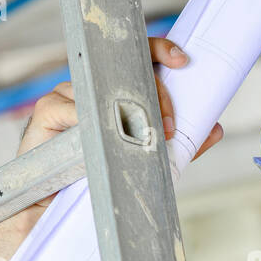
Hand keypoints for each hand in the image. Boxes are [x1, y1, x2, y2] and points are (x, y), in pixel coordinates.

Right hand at [0, 36, 222, 234]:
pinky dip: (92, 122)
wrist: (53, 209)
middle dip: (156, 95)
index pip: (137, 59)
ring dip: (128, 113)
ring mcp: (66, 95)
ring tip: (144, 137)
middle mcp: (89, 87)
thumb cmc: (96, 180)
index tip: (182, 60)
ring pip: (102, 90)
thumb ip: (178, 144)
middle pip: (126, 72)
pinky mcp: (46, 110)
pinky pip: (73, 108)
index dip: (159, 51)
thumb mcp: (144, 158)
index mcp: (111, 92)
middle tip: (170, 125)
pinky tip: (103, 139)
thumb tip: (215, 130)